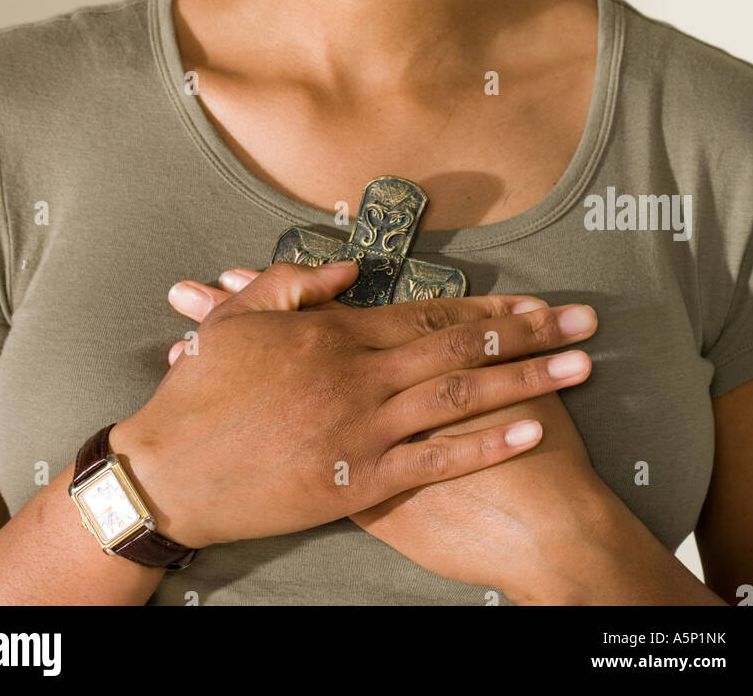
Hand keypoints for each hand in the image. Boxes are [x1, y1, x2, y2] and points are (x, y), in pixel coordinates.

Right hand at [160, 265, 599, 587]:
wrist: (168, 472)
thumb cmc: (198, 390)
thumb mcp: (240, 319)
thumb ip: (296, 284)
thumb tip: (352, 271)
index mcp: (334, 334)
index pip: (428, 313)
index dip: (487, 308)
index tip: (535, 303)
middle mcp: (360, 376)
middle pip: (460, 350)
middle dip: (529, 336)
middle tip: (583, 325)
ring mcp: (363, 430)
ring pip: (460, 400)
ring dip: (526, 382)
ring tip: (579, 369)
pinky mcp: (358, 481)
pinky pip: (434, 461)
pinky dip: (485, 445)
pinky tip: (529, 431)